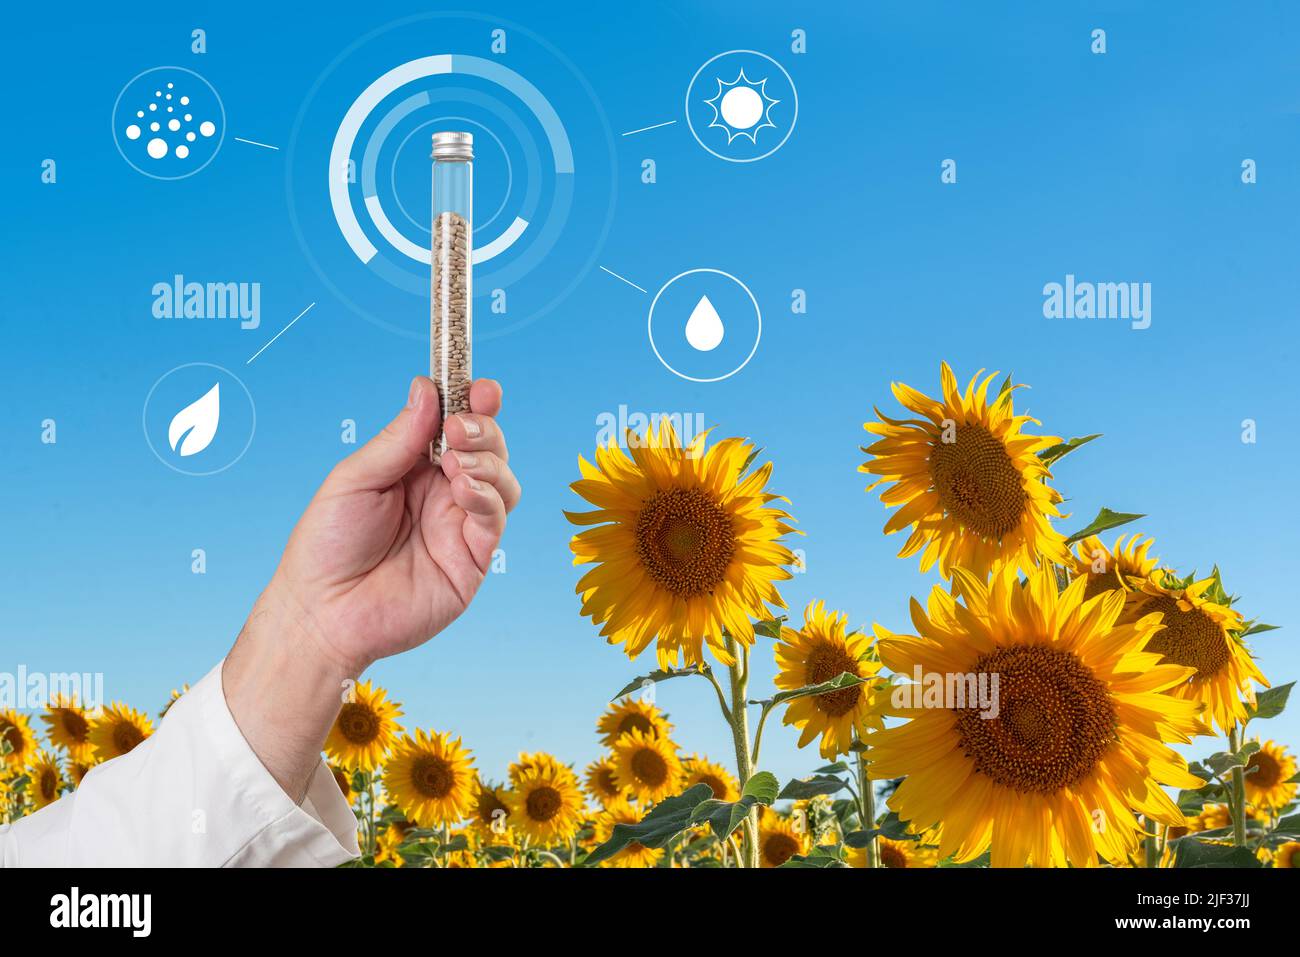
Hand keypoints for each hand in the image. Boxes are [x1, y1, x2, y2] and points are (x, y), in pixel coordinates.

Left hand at [271, 375, 520, 674]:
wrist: (321, 613)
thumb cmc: (327, 545)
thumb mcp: (355, 479)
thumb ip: (397, 439)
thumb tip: (427, 388)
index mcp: (414, 469)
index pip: (456, 427)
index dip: (473, 404)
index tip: (480, 385)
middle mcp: (444, 494)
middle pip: (487, 449)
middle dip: (484, 428)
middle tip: (461, 425)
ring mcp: (460, 527)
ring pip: (502, 480)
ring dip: (488, 461)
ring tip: (456, 460)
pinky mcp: (472, 560)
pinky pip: (495, 519)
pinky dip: (486, 496)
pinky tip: (461, 488)